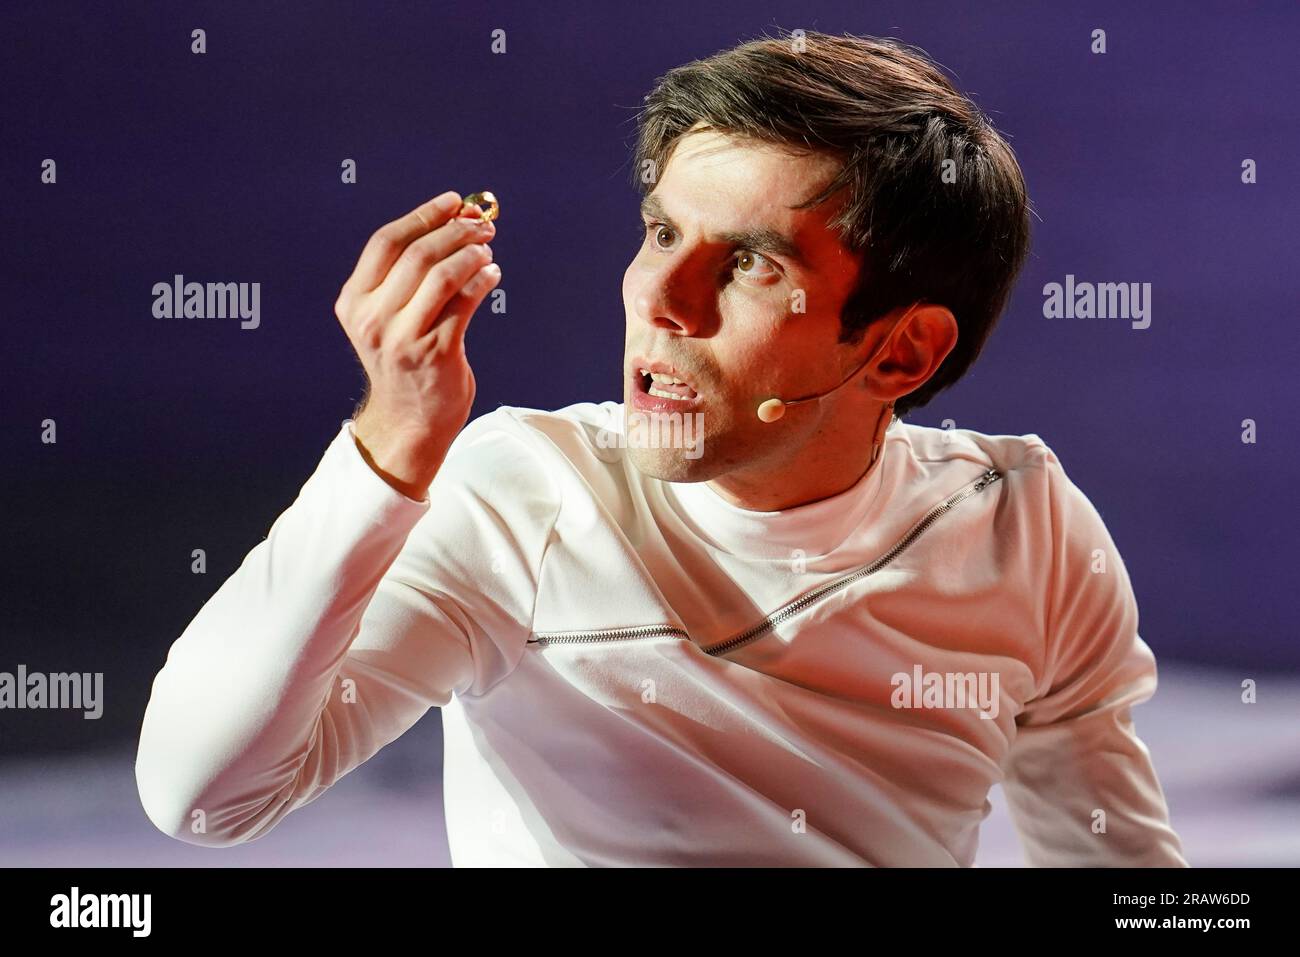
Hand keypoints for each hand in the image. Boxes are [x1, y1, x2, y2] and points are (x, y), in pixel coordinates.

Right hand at [334, 191, 500, 497]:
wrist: (409, 420)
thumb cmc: (405, 361)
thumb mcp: (388, 318)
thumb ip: (408, 277)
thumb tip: (455, 220)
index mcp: (355, 302)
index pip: (386, 242)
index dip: (423, 216)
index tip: (453, 202)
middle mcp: (374, 319)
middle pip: (417, 254)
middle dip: (455, 231)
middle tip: (482, 225)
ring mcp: (403, 338)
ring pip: (442, 275)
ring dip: (471, 254)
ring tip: (487, 250)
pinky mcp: (436, 353)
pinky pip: (465, 302)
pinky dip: (483, 281)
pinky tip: (492, 275)